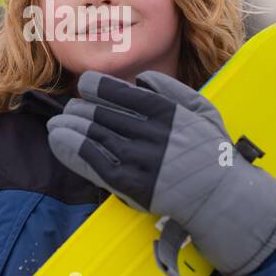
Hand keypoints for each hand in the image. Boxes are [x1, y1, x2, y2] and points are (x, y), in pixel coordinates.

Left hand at [45, 69, 275, 275]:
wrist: (219, 197)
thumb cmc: (211, 152)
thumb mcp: (202, 109)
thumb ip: (172, 89)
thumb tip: (142, 78)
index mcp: (164, 112)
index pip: (119, 93)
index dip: (96, 86)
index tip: (85, 84)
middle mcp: (148, 134)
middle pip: (101, 114)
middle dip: (80, 108)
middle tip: (70, 108)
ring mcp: (137, 160)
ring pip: (92, 136)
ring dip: (69, 126)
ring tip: (56, 123)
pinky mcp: (128, 184)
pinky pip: (92, 162)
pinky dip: (71, 149)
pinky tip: (59, 140)